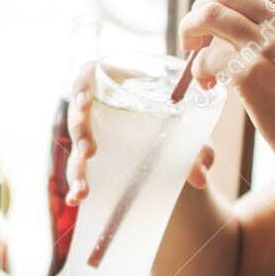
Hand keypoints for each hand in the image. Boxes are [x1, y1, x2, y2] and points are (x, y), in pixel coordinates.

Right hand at [68, 60, 213, 200]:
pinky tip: (75, 200)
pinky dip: (75, 187)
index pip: (89, 75)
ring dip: (77, 168)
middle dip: (80, 133)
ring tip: (83, 190)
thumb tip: (199, 176)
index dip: (81, 85)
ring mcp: (92, 135)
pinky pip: (80, 170)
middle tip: (89, 151)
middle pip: (78, 114)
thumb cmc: (178, 123)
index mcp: (118, 85)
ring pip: (76, 148)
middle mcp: (99, 108)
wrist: (175, 148)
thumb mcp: (190, 129)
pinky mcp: (91, 160)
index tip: (84, 102)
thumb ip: (198, 148)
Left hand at [178, 0, 274, 178]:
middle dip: (199, 9)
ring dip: (190, 34)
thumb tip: (238, 24)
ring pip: (209, 16)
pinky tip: (208, 87)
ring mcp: (269, 47)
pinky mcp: (250, 75)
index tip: (212, 14)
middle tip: (194, 37)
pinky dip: (199, 71)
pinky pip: (207, 59)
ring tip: (194, 59)